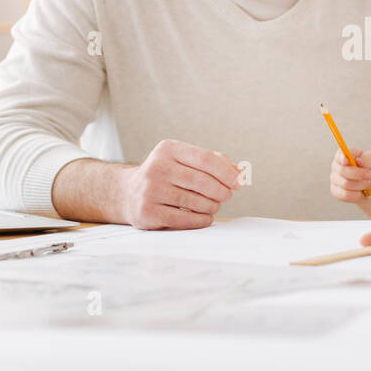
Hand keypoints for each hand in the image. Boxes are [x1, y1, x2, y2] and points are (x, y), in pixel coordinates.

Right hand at [119, 140, 242, 229]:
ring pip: (194, 201)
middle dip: (221, 191)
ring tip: (213, 206)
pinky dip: (200, 220)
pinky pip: (183, 219)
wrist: (129, 193)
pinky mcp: (147, 212)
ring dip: (211, 206)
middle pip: (201, 181)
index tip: (238, 182)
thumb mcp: (185, 161)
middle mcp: (156, 167)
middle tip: (226, 196)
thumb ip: (214, 163)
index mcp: (168, 150)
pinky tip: (204, 217)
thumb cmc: (167, 176)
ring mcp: (150, 190)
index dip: (226, 172)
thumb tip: (241, 173)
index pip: (205, 159)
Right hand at [330, 148, 370, 202]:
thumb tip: (358, 161)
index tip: (346, 160)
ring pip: (346, 184)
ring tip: (368, 183)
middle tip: (370, 175)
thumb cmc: (369, 169)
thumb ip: (367, 159)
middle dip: (359, 174)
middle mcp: (336, 166)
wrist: (369, 184)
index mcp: (344, 155)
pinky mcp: (335, 191)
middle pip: (342, 170)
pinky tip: (361, 191)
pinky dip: (357, 194)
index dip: (341, 157)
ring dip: (360, 185)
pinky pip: (346, 195)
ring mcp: (334, 179)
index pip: (339, 155)